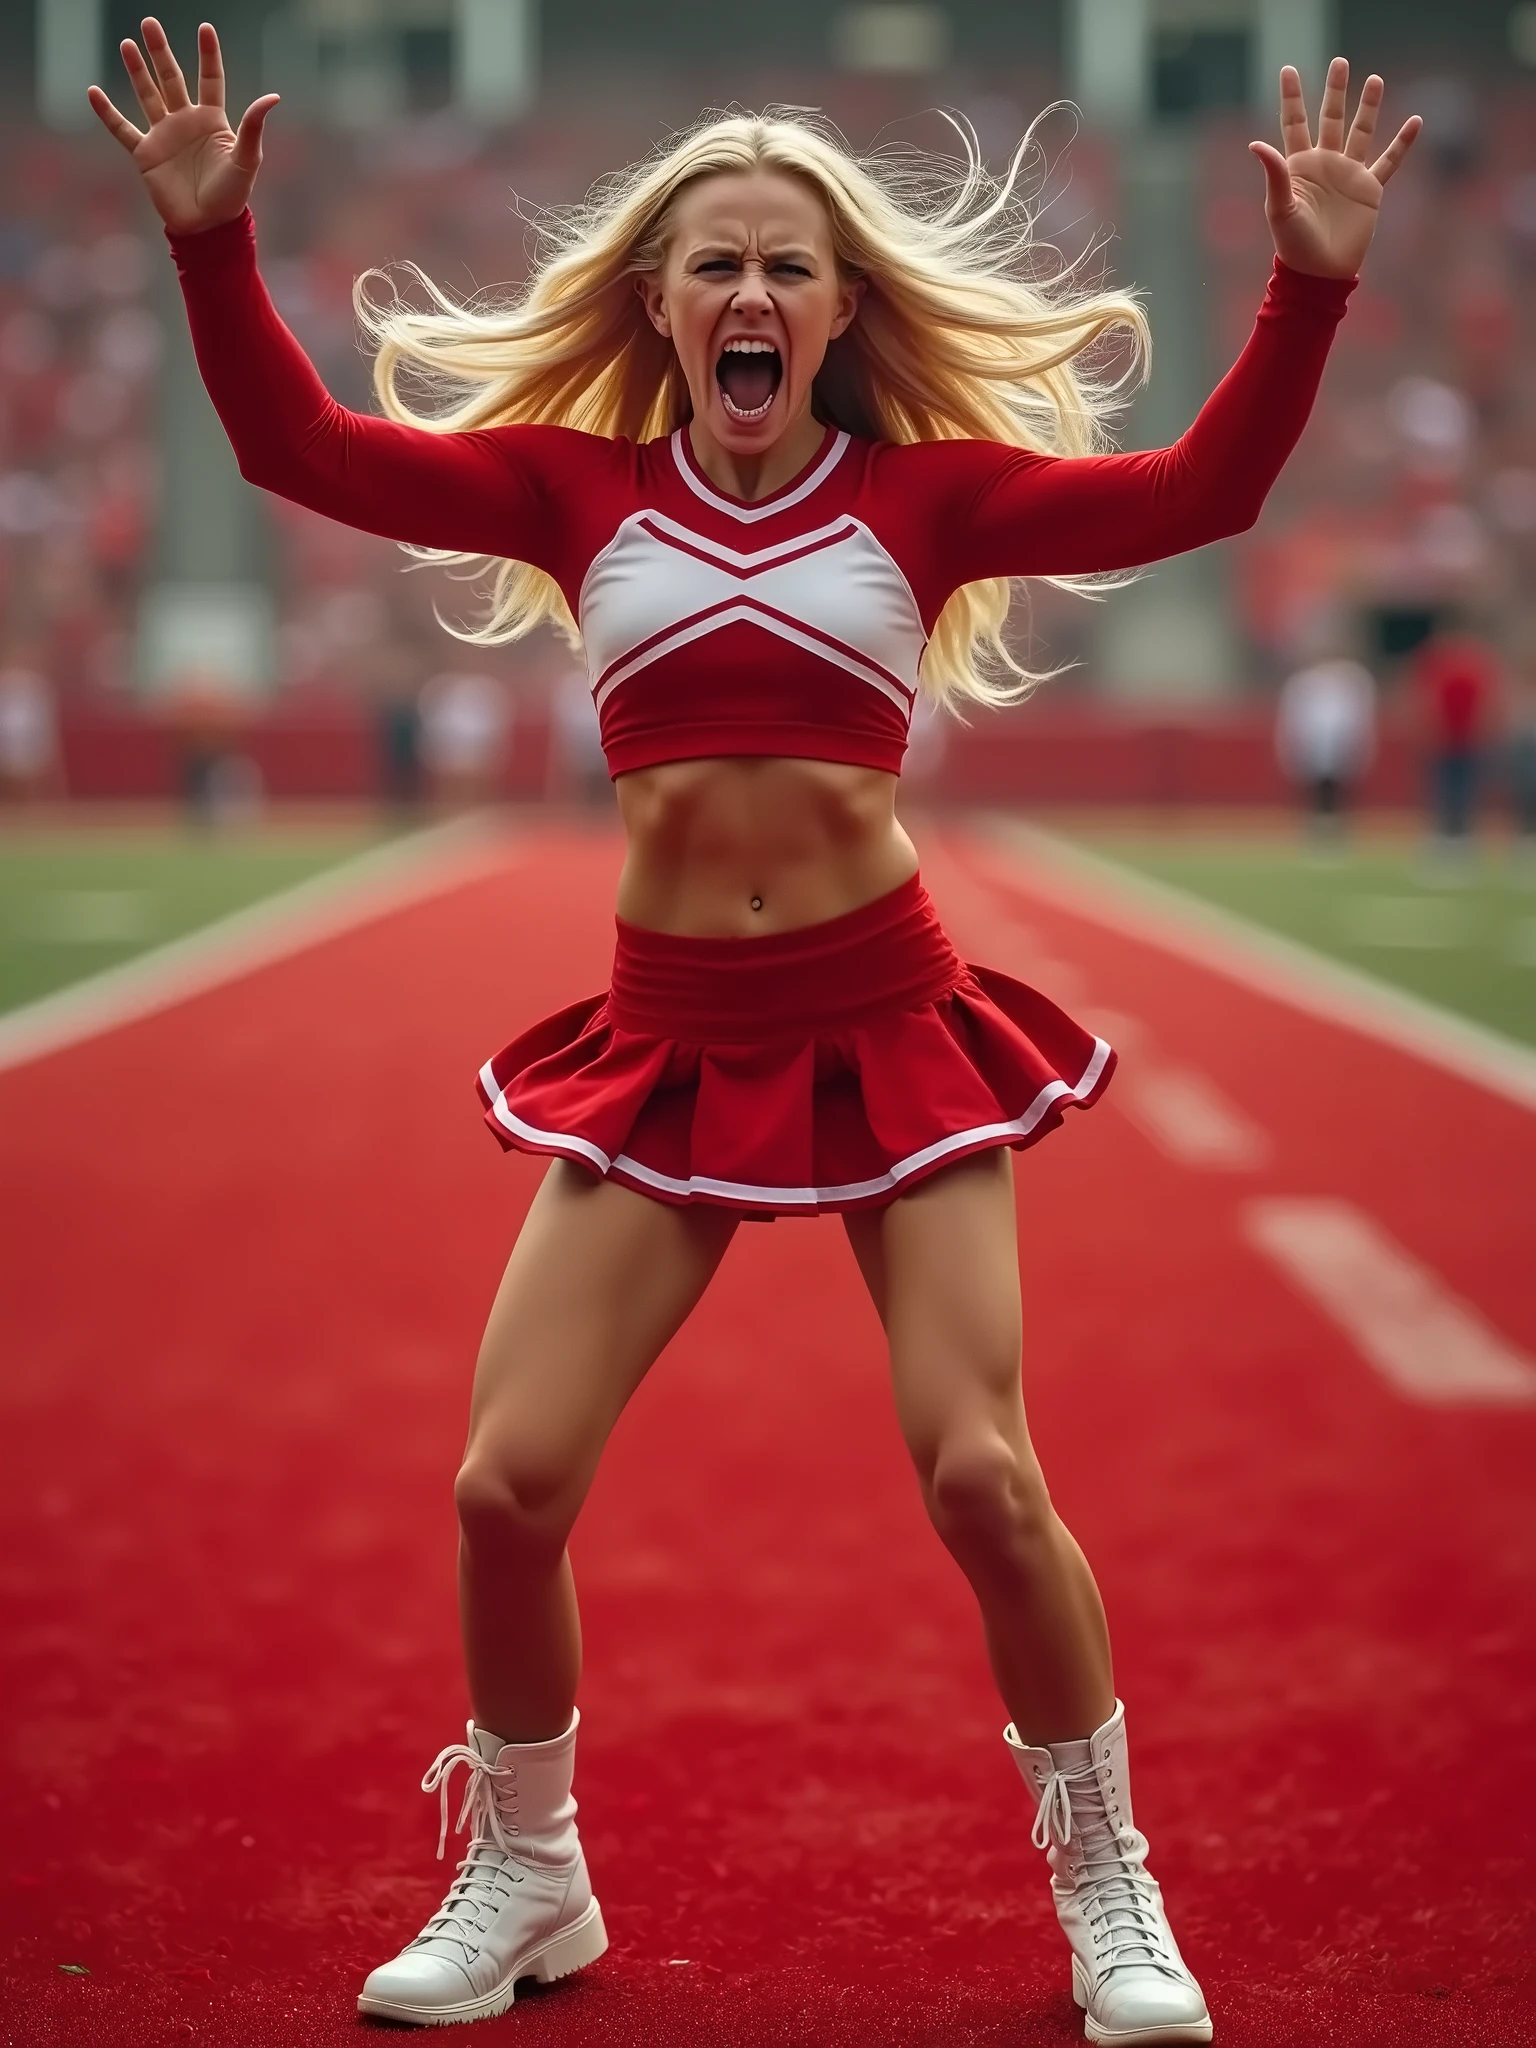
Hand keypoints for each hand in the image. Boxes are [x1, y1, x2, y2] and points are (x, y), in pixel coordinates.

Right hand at [87, 18, 277, 235]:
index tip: (205, 28)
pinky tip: (93, 92)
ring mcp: (164, 136)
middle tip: (150, 23)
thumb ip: (254, 127)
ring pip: (147, 95)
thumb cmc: (231, 196)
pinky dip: (107, 113)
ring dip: (137, 71)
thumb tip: (273, 97)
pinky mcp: (145, 154)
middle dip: (161, 52)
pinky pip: (122, 129)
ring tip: (127, 45)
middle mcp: (186, 122)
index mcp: (212, 121)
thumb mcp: (247, 160)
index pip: (210, 80)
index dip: (208, 55)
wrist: (207, 227)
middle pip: (172, 78)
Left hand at [1249, 58, 1420, 278]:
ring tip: (1375, 80)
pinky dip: (1403, 143)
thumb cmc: (1294, 244)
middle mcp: (1325, 164)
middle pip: (1330, 118)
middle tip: (1339, 62)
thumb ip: (1275, 174)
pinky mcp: (1369, 190)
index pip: (1294, 123)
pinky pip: (1389, 162)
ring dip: (1368, 107)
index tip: (1288, 69)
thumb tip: (1256, 144)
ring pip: (1361, 132)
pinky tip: (1415, 121)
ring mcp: (1348, 175)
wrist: (1320, 273)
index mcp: (1299, 167)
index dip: (1292, 97)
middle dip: (1335, 91)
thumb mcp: (1281, 207)